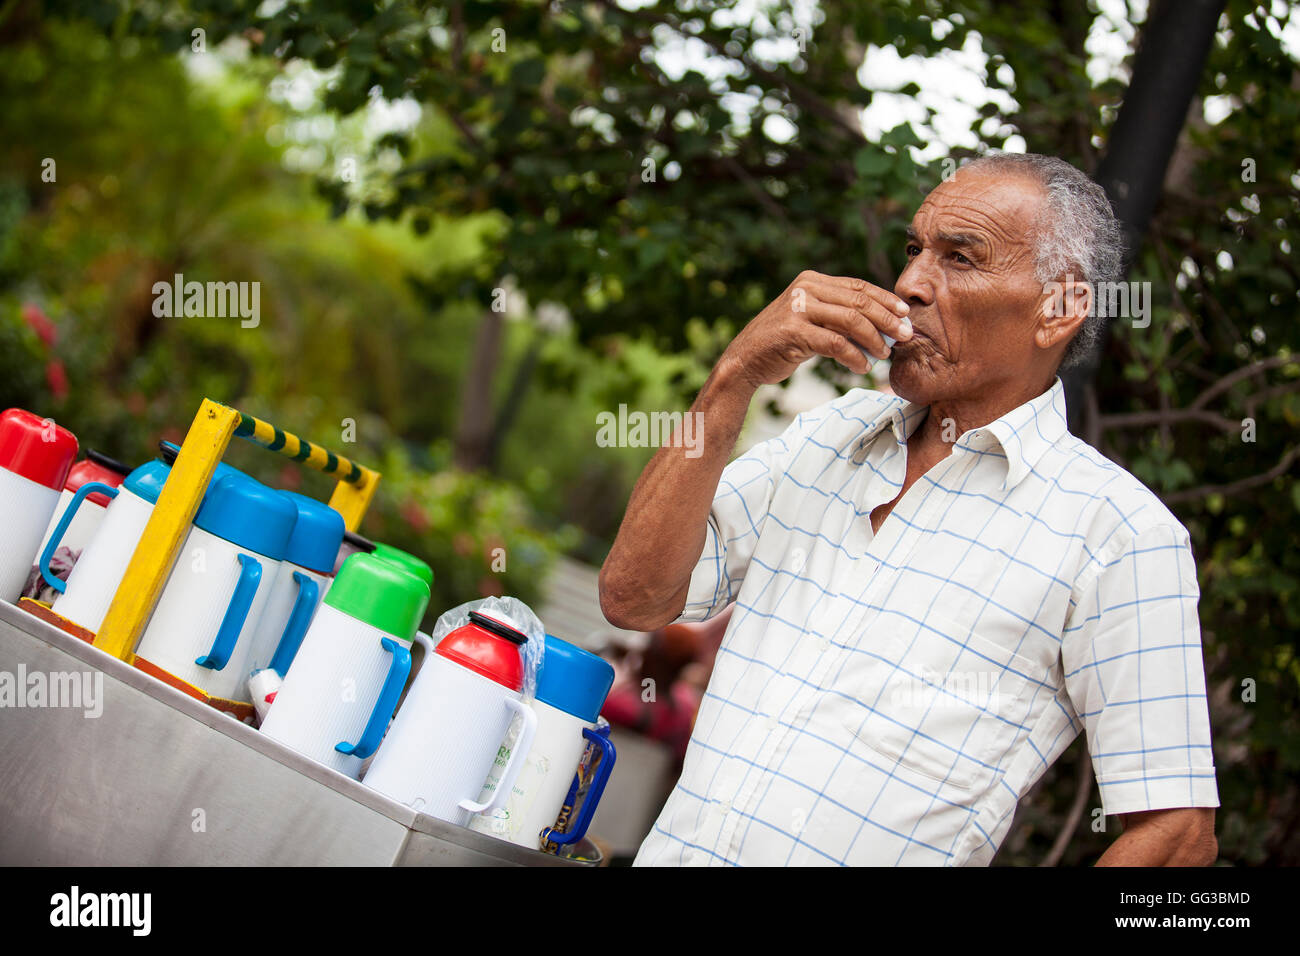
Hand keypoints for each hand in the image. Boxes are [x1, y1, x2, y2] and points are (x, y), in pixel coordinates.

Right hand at [718, 271, 912, 390]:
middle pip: (859, 301)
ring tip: (885, 354)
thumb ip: (837, 313)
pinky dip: (854, 356)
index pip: (858, 286)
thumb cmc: (782, 342)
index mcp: (812, 280)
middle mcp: (805, 289)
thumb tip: (883, 323)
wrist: (745, 359)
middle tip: (905, 335)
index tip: (906, 314)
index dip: (886, 299)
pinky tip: (862, 366)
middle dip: (887, 319)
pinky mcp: (794, 332)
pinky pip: (836, 343)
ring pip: (851, 320)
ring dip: (874, 339)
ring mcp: (798, 309)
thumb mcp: (810, 318)